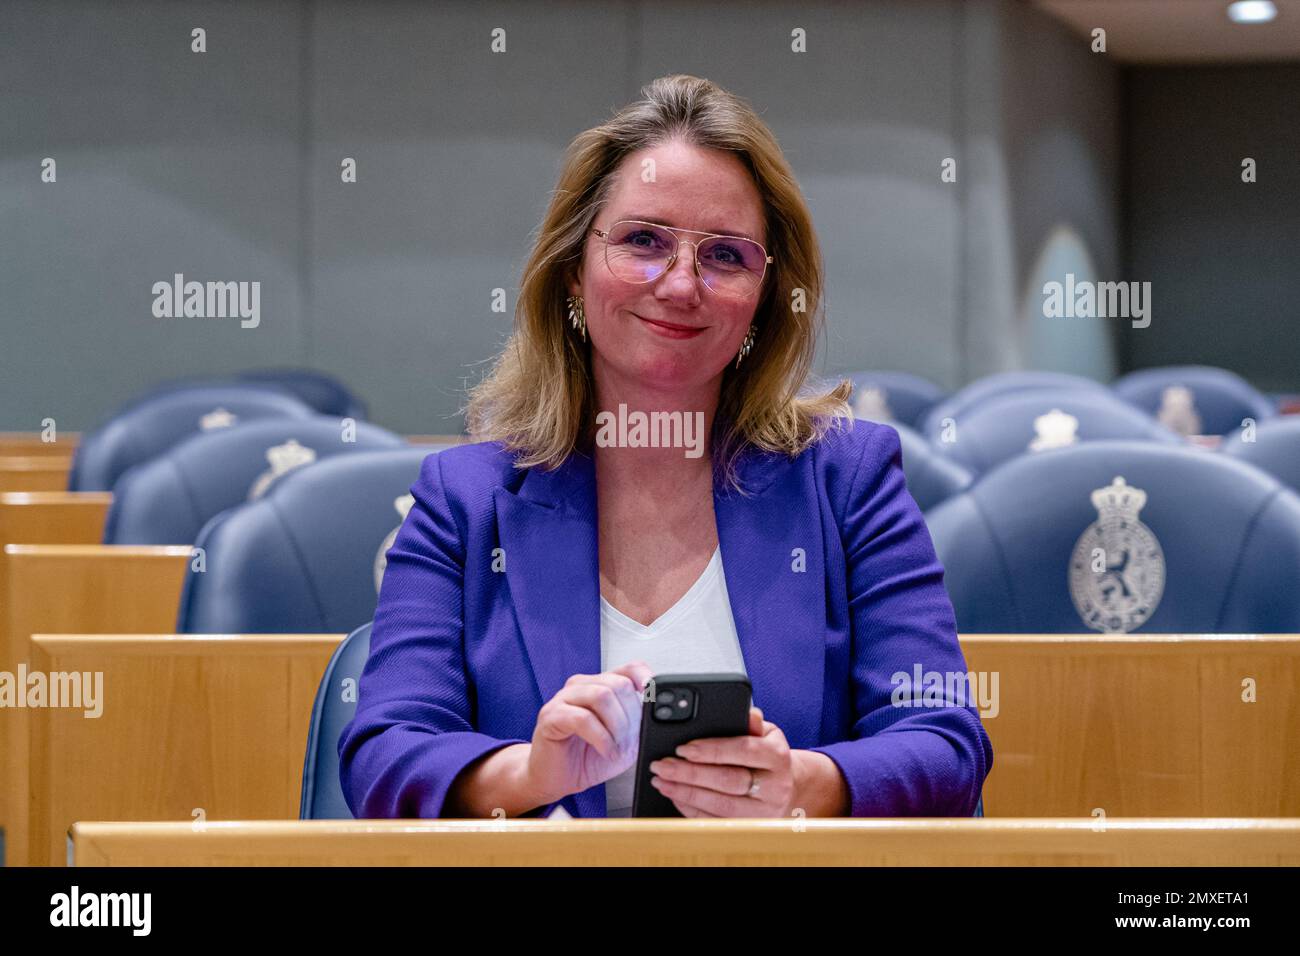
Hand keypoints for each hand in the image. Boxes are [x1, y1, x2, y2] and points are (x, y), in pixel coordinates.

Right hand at [523, 661, 653, 805]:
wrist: (557, 779)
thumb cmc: (587, 758)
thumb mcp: (624, 742)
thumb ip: (638, 725)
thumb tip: (656, 715)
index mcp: (601, 686)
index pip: (628, 668)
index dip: (645, 678)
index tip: (654, 696)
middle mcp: (582, 686)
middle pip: (618, 683)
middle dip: (631, 716)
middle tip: (629, 741)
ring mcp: (564, 698)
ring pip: (602, 695)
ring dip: (617, 726)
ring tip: (617, 748)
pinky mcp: (552, 716)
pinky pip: (583, 718)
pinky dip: (601, 738)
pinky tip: (605, 751)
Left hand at [648, 706, 794, 816]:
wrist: (787, 787)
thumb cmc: (767, 756)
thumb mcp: (766, 733)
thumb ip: (752, 722)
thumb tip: (747, 713)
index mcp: (777, 756)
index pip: (743, 750)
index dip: (711, 750)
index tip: (683, 749)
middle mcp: (774, 786)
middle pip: (728, 781)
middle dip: (690, 774)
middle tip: (662, 766)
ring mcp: (763, 812)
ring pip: (720, 805)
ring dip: (685, 793)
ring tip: (662, 781)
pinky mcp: (749, 828)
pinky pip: (715, 822)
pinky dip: (691, 810)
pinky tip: (675, 796)